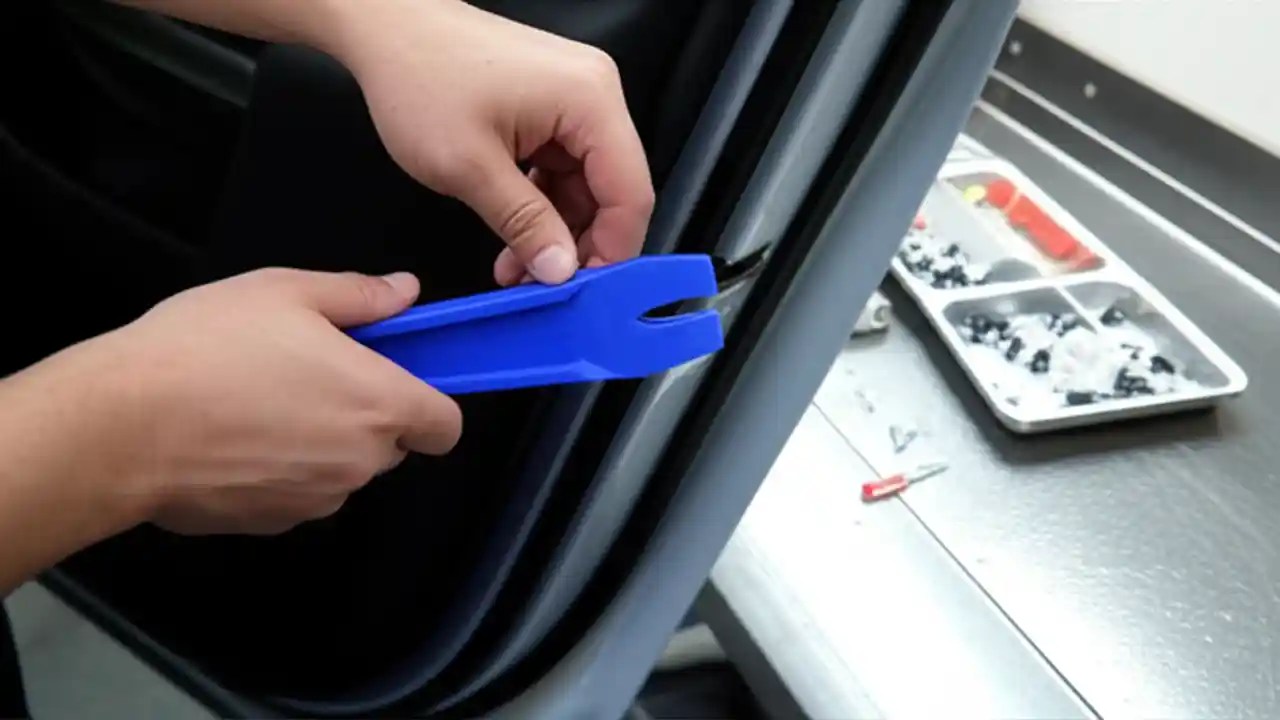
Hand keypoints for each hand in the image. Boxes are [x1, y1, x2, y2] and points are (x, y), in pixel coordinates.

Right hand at [100, 269, 461, 534]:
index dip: (429, 402)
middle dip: (366, 415)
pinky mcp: (272, 523)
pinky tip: (237, 436)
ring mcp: (316, 500)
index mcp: (379, 404)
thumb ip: (359, 295)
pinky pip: (298, 494)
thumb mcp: (286, 292)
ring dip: (322, 444)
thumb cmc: (206, 348)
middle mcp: (359, 462)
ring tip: (263, 400)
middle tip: (313, 374)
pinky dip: (281, 471)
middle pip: (391, 446)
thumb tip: (405, 291)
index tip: (395, 378)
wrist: (122, 425)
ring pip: (343, 470)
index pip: (446, 426)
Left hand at [332, 0, 655, 285]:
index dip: (612, 249)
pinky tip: (512, 234)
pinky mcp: (549, 106)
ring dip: (554, 230)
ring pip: (585, 186)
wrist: (382, 27)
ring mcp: (572, 98)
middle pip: (612, 191)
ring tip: (515, 266)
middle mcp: (593, 93)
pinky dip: (540, 205)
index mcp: (589, 99)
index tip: (584, 291)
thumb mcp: (469, 167)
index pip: (631, 192)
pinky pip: (562, 168)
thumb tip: (559, 269)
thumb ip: (523, 224)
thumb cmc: (417, 74)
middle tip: (541, 285)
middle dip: (577, 244)